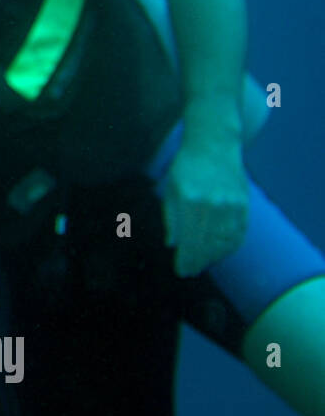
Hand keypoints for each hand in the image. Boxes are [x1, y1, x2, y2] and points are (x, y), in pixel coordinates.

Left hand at [161, 134, 249, 277]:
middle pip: (207, 244)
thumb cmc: (186, 167)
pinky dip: (231, 246)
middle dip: (198, 262)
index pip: (189, 240)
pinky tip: (221, 252)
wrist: (214, 144)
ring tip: (203, 263)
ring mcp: (231, 204)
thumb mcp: (170, 190)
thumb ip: (171, 219)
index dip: (186, 259)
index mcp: (190, 202)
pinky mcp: (244, 203)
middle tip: (190, 271)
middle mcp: (213, 205)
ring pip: (225, 241)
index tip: (181, 271)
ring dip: (214, 257)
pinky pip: (239, 232)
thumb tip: (172, 244)